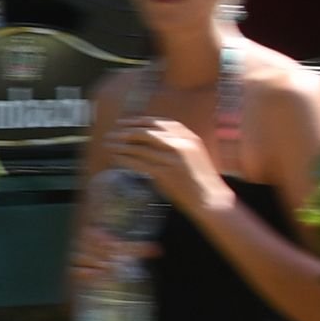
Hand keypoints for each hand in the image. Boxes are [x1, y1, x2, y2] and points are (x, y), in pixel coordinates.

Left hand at [101, 114, 226, 218]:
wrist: (211, 199)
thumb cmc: (200, 178)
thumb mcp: (193, 152)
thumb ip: (176, 142)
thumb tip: (150, 136)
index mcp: (188, 136)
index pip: (159, 123)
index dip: (139, 121)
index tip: (126, 122)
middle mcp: (180, 144)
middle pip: (146, 131)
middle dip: (126, 130)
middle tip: (112, 133)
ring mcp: (172, 158)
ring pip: (139, 147)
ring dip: (120, 145)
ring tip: (108, 144)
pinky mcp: (164, 173)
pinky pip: (138, 163)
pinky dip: (124, 159)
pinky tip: (115, 158)